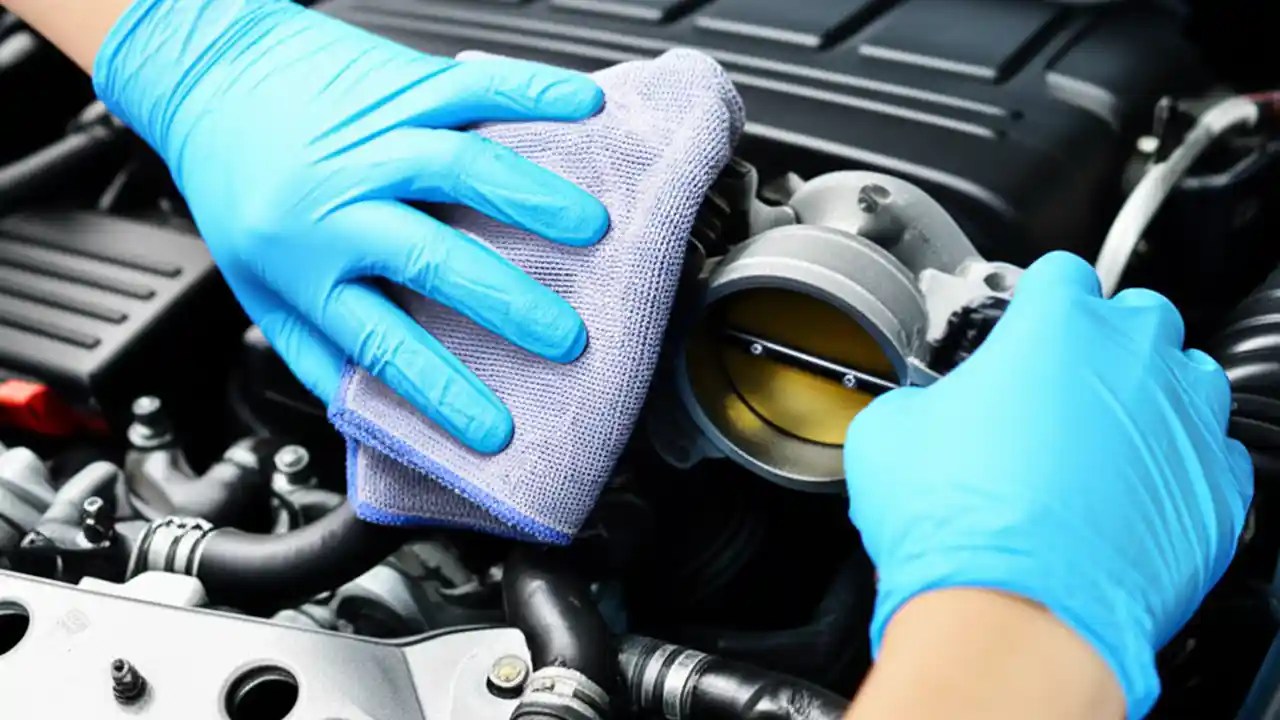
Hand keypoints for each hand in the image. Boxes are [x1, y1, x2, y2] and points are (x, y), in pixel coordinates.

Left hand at [92, 0, 608, 451]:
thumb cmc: (239, 188)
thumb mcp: (256, 288)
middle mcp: (342, 200)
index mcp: (307, 263)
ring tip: (591, 231)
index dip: (443, 391)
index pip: (384, 343)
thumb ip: (317, 350)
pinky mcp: (400, 86)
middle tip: (567, 337)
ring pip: (459, 168)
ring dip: (533, 200)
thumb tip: (371, 412)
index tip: (496, 431)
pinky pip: (473, 87)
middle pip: (431, 257)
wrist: (208, 77)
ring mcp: (375, 139)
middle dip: (507, 302)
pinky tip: (582, 108)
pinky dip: (533, 92)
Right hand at [843, 251, 1251, 716]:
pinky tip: (1130, 495)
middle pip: (1138, 316)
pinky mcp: (1216, 492)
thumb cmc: (960, 522)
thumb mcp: (890, 433)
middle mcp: (1134, 361)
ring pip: (1189, 379)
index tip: (1023, 325)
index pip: (1062, 273)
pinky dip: (1177, 467)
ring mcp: (1186, 424)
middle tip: (1056, 389)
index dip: (1037, 298)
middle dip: (1102, 342)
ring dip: (1149, 397)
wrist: (1016, 616)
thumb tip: (918, 414)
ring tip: (1098, 443)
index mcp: (1056, 325)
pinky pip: (1212, 457)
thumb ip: (920, 400)